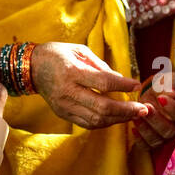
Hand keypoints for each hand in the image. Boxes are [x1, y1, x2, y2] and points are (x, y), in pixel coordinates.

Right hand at [26, 42, 147, 129]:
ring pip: (96, 119)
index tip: (137, 86)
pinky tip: (117, 118)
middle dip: (126, 110)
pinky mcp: (63, 114)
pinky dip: (106, 122)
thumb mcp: (79, 50)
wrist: (31, 68)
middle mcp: (67, 91)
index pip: (103, 82)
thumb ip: (100, 65)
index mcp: (72, 71)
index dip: (123, 86)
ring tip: (135, 115)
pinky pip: (88, 124)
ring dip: (119, 119)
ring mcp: (64, 106)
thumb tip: (120, 80)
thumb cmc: (57, 54)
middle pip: (102, 106)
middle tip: (143, 109)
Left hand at [131, 77, 174, 150]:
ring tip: (136, 116)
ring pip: (158, 139)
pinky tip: (133, 129)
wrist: (159, 94)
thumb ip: (172, 83)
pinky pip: (148, 146)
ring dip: (145, 129)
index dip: (173, 109)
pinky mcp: (155, 140)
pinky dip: (140, 140)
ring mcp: (167, 135)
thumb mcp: (170, 80)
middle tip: (146, 106)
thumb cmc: (167, 85)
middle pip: (170, 130)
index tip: (161, 98)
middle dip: (156, 119)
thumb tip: (172, 92)